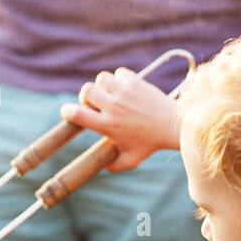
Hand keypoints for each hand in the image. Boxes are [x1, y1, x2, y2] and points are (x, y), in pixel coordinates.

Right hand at [59, 68, 179, 171]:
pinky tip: (126, 89)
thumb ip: (113, 166)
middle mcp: (113, 107)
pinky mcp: (135, 82)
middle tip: (96, 104)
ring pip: (101, 78)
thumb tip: (102, 167)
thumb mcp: (130, 160)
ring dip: (103, 86)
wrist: (173, 126)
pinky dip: (120, 79)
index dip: (67, 112)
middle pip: (85, 91)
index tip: (68, 113)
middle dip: (86, 97)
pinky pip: (119, 73)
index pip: (76, 114)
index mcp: (107, 125)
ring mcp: (124, 92)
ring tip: (112, 94)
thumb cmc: (151, 145)